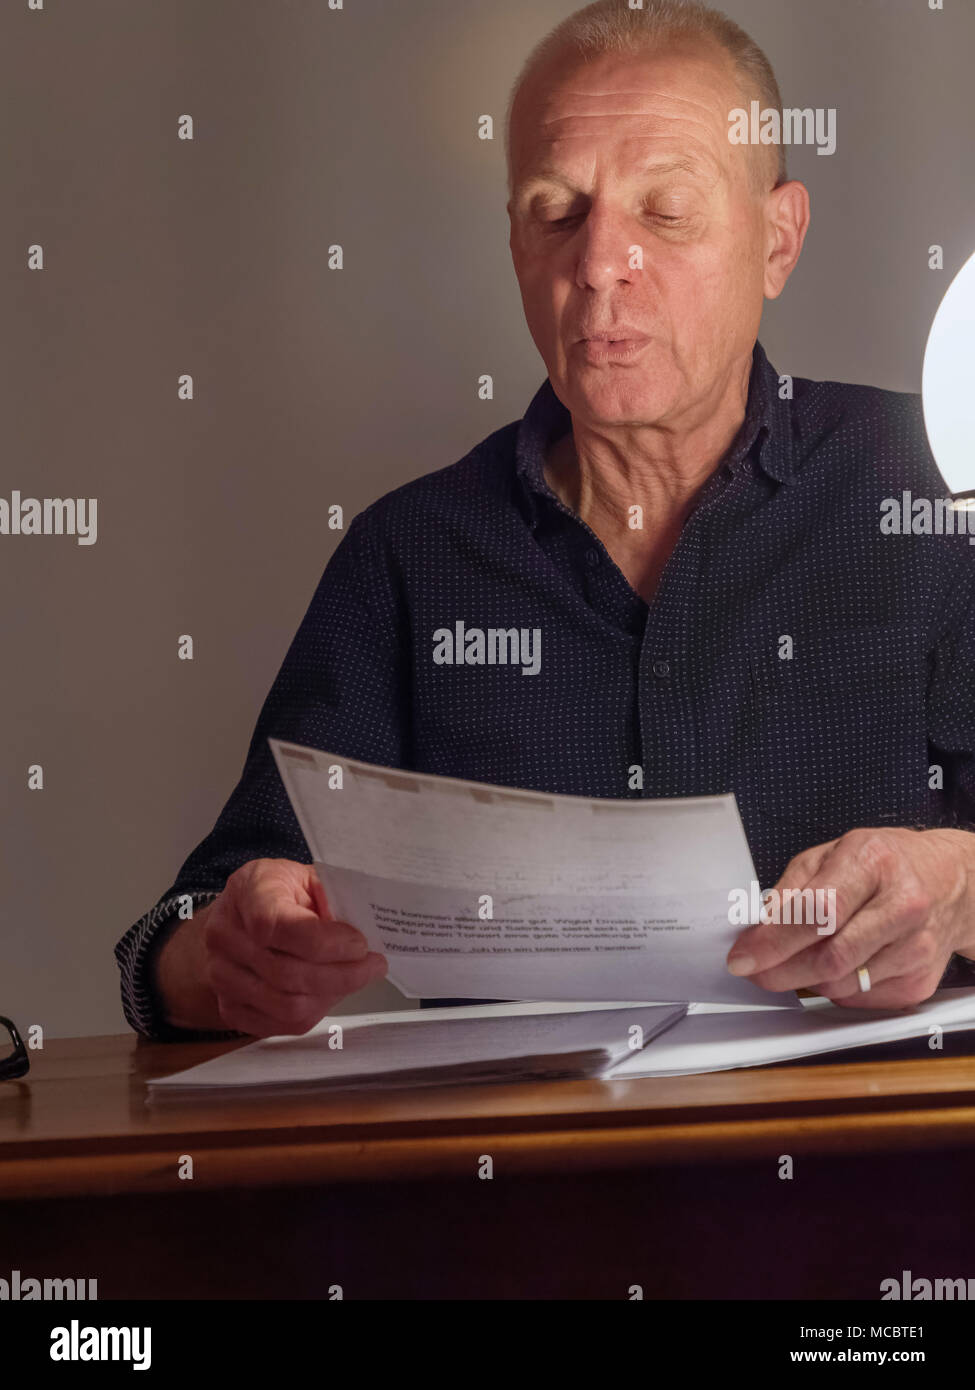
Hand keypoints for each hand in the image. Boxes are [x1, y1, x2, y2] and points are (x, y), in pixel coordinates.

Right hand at [204, 858, 387, 1035]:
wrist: (237, 916)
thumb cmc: (279, 892)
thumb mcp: (306, 876)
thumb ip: (332, 897)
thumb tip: (363, 929)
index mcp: (246, 891)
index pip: (277, 926)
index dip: (326, 942)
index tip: (360, 945)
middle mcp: (224, 935)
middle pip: (287, 973)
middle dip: (343, 975)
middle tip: (373, 966)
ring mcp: (220, 975)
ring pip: (286, 1005)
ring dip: (332, 995)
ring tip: (355, 979)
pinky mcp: (228, 1007)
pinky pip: (279, 1024)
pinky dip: (314, 1012)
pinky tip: (330, 993)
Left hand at [726, 828, 974, 1008]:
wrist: (952, 882)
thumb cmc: (887, 864)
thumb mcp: (832, 853)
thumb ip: (792, 888)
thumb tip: (759, 926)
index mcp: (874, 863)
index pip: (818, 912)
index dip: (774, 941)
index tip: (744, 957)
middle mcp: (902, 906)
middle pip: (830, 957)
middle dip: (781, 971)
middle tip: (756, 971)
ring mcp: (916, 948)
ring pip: (842, 985)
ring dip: (808, 980)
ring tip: (799, 960)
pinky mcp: (920, 981)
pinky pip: (861, 999)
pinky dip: (837, 988)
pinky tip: (840, 964)